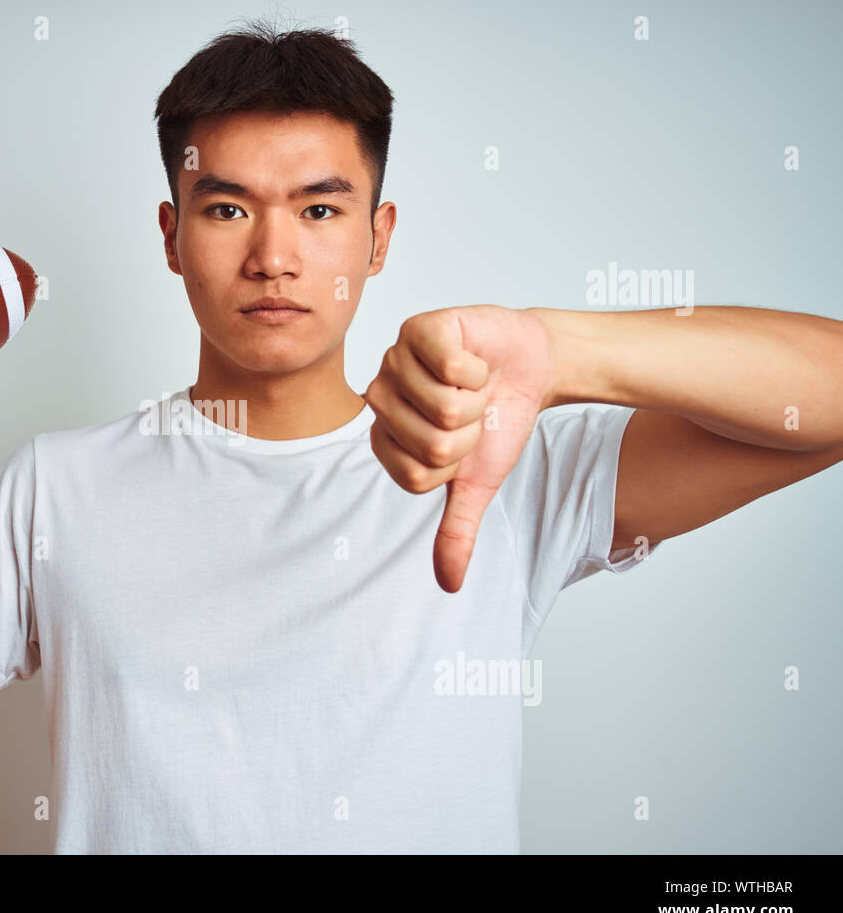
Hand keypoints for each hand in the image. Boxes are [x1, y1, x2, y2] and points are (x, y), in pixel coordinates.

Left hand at [363, 305, 556, 592]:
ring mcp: (395, 358)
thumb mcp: (478, 482)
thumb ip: (456, 531)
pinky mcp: (421, 328)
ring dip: (475, 400)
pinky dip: (477, 369)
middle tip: (472, 411)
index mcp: (384, 436)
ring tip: (474, 385)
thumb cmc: (497, 421)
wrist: (532, 368)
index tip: (463, 444)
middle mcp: (380, 396)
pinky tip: (473, 360)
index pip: (416, 476)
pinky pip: (450, 367)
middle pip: (428, 444)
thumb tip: (448, 585)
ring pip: (440, 407)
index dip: (454, 465)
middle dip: (468, 434)